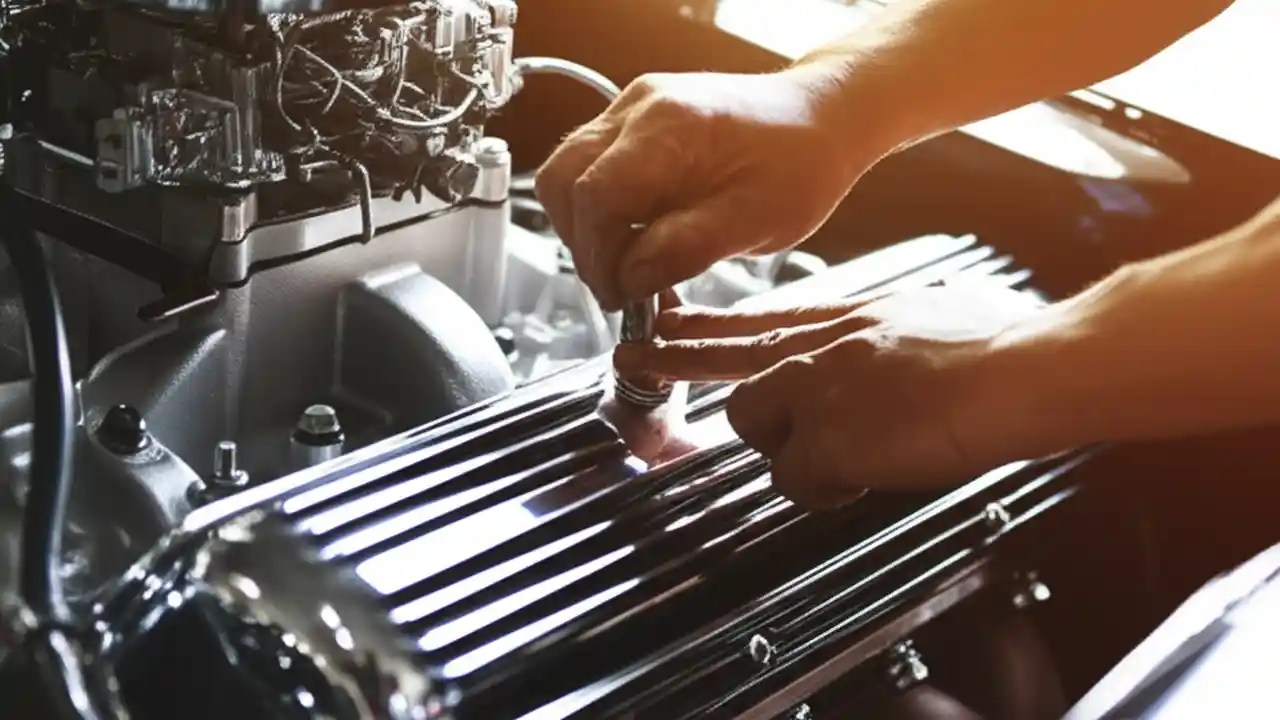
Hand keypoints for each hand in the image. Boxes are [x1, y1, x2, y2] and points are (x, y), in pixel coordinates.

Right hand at [534, 66, 876, 310]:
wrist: (823, 121)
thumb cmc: (799, 166)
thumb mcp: (753, 223)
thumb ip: (684, 250)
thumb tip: (629, 278)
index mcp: (667, 128)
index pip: (595, 196)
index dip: (599, 256)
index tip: (622, 296)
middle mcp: (639, 109)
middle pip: (563, 181)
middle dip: (583, 244)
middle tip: (619, 287)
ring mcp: (631, 111)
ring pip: (566, 175)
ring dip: (586, 229)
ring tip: (629, 265)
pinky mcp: (634, 123)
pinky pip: (590, 168)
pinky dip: (601, 211)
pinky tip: (636, 237)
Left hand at [614, 282, 1048, 507]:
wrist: (1018, 369)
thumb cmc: (998, 347)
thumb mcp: (932, 314)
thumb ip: (890, 333)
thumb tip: (889, 357)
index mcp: (851, 316)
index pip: (764, 317)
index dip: (713, 323)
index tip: (672, 318)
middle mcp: (823, 346)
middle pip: (729, 354)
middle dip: (675, 357)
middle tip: (630, 357)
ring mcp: (818, 389)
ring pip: (755, 424)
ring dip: (789, 449)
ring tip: (841, 459)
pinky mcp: (826, 438)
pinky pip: (793, 479)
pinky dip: (823, 490)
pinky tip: (856, 482)